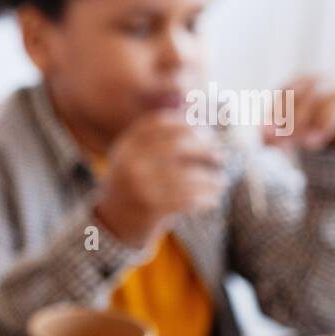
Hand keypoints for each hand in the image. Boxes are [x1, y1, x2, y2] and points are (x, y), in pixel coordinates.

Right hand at [92, 110, 226, 248]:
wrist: (113, 223)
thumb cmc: (136, 185)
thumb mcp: (136, 158)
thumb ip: (159, 139)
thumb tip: (198, 112)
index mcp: (127, 145)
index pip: (160, 123)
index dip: (187, 124)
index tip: (206, 131)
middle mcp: (130, 161)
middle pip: (177, 145)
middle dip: (205, 148)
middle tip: (220, 156)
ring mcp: (139, 184)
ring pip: (188, 176)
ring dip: (211, 179)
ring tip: (220, 182)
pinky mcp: (150, 207)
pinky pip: (187, 199)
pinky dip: (205, 199)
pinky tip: (212, 200)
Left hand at [269, 73, 334, 151]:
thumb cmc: (309, 126)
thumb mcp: (288, 132)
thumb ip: (275, 135)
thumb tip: (262, 139)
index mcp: (305, 81)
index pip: (288, 93)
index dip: (275, 114)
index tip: (266, 135)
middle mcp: (329, 80)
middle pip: (312, 95)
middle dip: (295, 121)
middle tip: (284, 144)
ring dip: (324, 121)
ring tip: (309, 143)